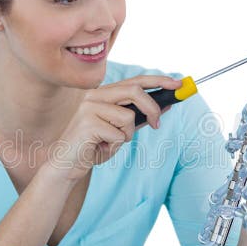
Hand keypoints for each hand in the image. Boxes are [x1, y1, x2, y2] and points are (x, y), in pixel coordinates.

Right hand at [49, 75, 182, 180]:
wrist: (68, 165)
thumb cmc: (94, 147)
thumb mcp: (120, 130)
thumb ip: (139, 117)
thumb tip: (165, 106)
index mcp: (103, 93)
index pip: (134, 80)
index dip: (158, 80)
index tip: (178, 83)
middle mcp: (95, 95)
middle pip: (134, 91)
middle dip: (152, 108)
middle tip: (158, 124)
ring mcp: (90, 108)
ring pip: (128, 116)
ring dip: (126, 135)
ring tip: (111, 142)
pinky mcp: (88, 124)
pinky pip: (118, 135)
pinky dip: (115, 146)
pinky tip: (101, 148)